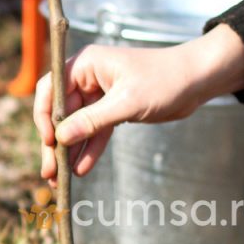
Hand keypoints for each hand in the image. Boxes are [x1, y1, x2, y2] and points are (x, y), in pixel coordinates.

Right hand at [33, 24, 243, 182]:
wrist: (198, 80)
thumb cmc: (165, 80)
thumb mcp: (128, 102)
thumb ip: (93, 120)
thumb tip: (61, 138)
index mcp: (85, 65)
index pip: (50, 89)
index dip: (44, 116)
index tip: (49, 141)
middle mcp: (87, 78)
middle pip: (60, 112)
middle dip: (54, 143)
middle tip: (48, 170)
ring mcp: (99, 95)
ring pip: (76, 126)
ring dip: (69, 151)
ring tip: (60, 178)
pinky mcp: (113, 110)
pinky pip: (95, 131)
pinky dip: (89, 149)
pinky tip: (82, 169)